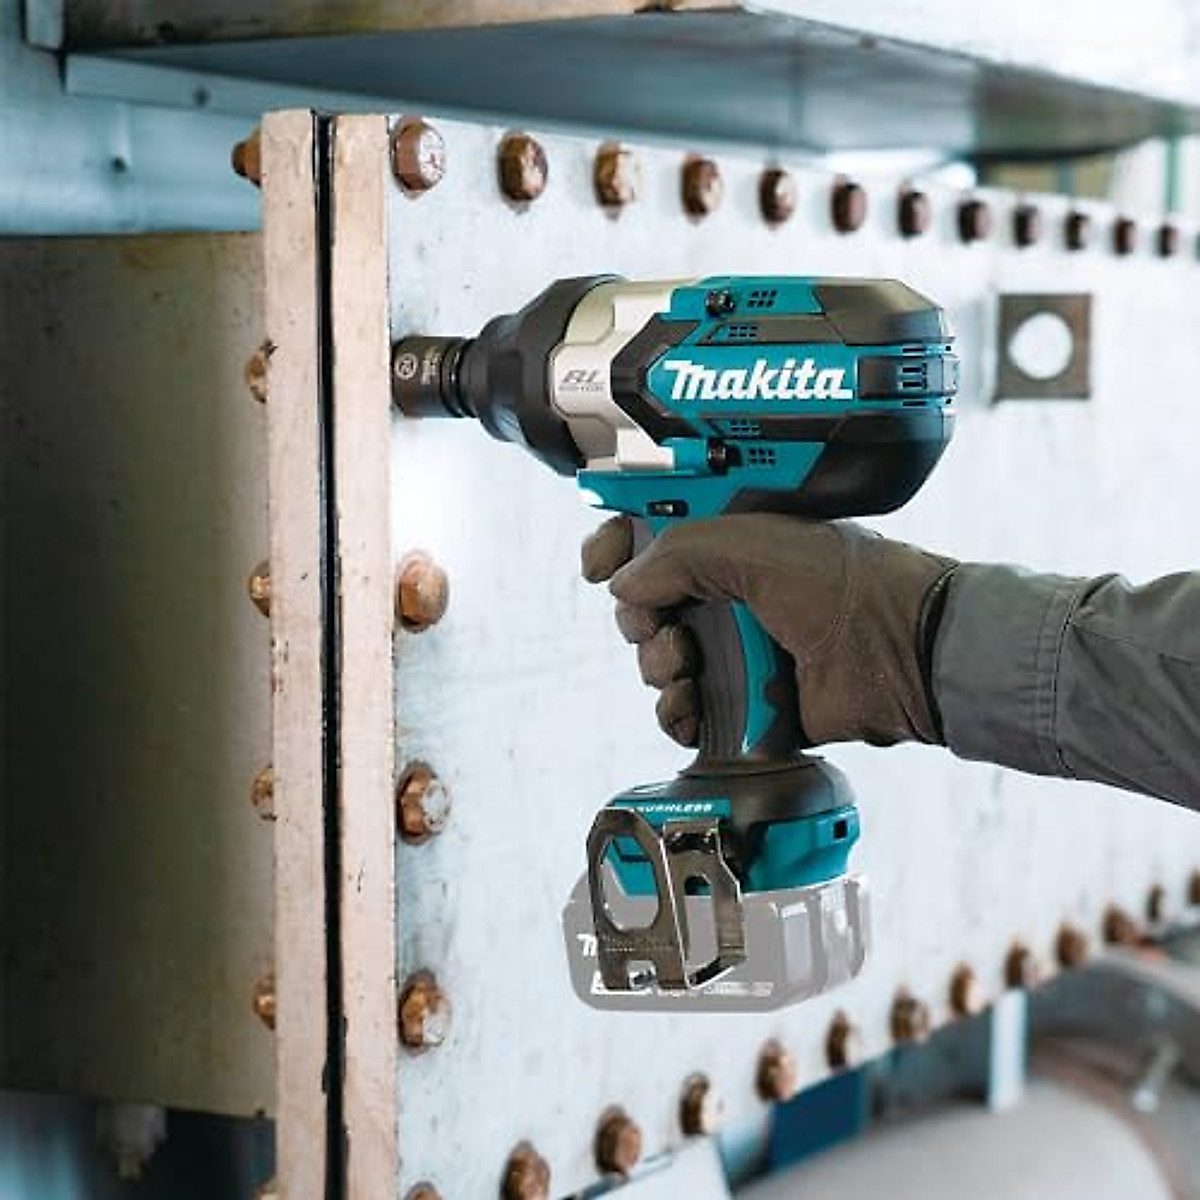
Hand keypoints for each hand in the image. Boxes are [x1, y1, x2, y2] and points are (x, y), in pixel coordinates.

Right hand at [581, 514, 956, 747]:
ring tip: (687, 667)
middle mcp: (729, 593)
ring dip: (658, 668)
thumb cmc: (843, 582)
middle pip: (645, 606)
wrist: (901, 651)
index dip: (618, 547)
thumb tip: (624, 585)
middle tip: (666, 627)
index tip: (598, 566)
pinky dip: (675, 713)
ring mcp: (736, 648)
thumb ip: (677, 553)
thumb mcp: (752, 544)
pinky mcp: (745, 702)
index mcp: (730, 541)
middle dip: (640, 621)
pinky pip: (684, 712)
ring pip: (659, 661)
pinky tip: (689, 707)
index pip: (653, 536)